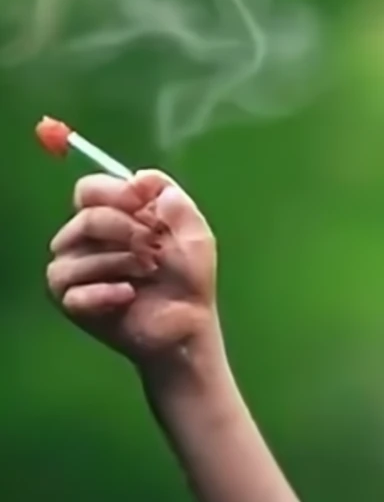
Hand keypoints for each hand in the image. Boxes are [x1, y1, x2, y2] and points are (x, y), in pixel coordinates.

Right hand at [47, 170, 218, 372]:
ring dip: (120, 262)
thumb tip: (142, 177)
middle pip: (85, 217)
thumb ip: (174, 202)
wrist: (187, 324)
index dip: (113, 192)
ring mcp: (76, 271)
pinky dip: (104, 292)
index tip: (140, 202)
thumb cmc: (188, 276)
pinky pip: (72, 290)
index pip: (91, 189)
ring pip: (75, 253)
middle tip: (152, 248)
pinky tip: (127, 295)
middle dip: (124, 229)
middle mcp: (88, 239)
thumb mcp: (194, 233)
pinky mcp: (73, 303)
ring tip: (146, 274)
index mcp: (117, 215)